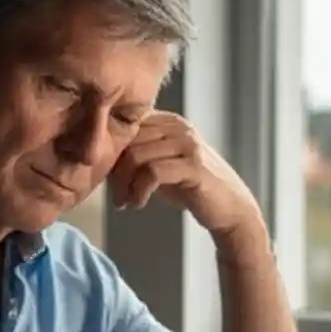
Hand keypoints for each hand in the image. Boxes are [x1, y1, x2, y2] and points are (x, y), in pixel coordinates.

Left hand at [110, 112, 263, 242]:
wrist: (229, 210)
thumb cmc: (191, 189)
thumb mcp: (160, 166)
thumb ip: (137, 155)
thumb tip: (101, 157)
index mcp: (169, 121)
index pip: (126, 126)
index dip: (112, 154)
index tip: (109, 180)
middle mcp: (179, 127)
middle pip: (127, 140)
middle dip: (115, 172)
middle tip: (115, 197)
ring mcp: (188, 144)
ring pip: (136, 156)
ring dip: (124, 185)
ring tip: (125, 203)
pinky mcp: (193, 166)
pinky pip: (152, 173)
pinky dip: (139, 192)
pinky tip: (139, 205)